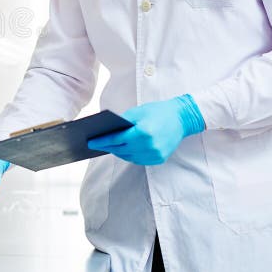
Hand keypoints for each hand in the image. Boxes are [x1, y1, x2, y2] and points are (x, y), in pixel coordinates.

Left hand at [87, 94, 204, 164]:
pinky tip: (121, 150)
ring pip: (128, 157)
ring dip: (117, 152)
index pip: (116, 140)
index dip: (102, 141)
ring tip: (106, 147)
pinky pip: (138, 159)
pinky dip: (128, 155)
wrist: (181, 118)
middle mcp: (149, 146)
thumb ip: (121, 123)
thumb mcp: (137, 113)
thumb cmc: (157, 111)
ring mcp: (155, 154)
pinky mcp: (159, 159)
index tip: (90, 142)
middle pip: (121, 150)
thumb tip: (105, 132)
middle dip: (107, 147)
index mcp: (143, 132)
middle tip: (95, 145)